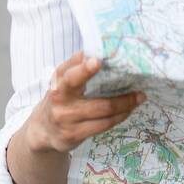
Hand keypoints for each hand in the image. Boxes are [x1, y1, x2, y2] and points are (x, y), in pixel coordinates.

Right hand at [27, 50, 146, 153]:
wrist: (43, 130)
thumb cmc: (60, 98)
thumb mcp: (61, 80)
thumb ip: (76, 64)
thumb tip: (99, 48)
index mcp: (58, 83)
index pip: (71, 75)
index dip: (85, 68)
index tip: (98, 61)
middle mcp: (61, 102)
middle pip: (96, 102)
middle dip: (122, 98)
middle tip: (140, 91)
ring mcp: (67, 121)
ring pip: (104, 114)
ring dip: (125, 106)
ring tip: (139, 98)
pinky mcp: (74, 135)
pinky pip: (103, 126)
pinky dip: (118, 117)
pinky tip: (127, 111)